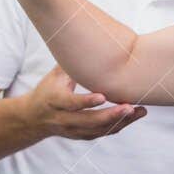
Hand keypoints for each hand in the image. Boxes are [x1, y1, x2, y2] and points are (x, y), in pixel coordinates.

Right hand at [24, 65, 146, 141]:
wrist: (34, 118)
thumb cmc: (48, 90)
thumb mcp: (54, 75)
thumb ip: (70, 63)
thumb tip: (85, 38)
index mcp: (55, 101)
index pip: (71, 103)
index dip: (86, 101)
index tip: (103, 96)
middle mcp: (64, 119)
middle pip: (89, 121)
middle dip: (111, 115)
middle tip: (129, 107)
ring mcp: (73, 130)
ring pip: (99, 129)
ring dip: (120, 122)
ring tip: (139, 111)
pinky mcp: (81, 135)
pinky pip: (102, 133)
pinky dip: (118, 126)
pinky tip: (132, 116)